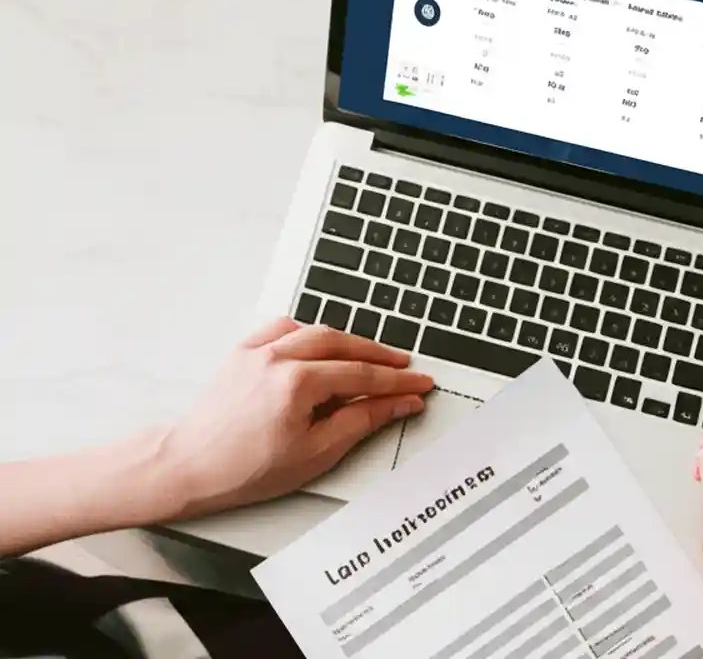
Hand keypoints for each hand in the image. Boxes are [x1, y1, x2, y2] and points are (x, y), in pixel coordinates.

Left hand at [159, 317, 434, 518]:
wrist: (188, 467)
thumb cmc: (242, 469)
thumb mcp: (316, 453)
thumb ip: (362, 421)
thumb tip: (397, 404)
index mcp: (296, 383)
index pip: (362, 375)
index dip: (397, 382)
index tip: (419, 384)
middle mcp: (276, 358)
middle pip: (344, 346)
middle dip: (380, 356)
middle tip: (405, 368)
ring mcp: (257, 351)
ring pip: (316, 331)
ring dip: (349, 341)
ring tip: (372, 355)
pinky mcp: (242, 352)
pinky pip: (283, 328)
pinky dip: (309, 332)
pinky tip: (321, 343)